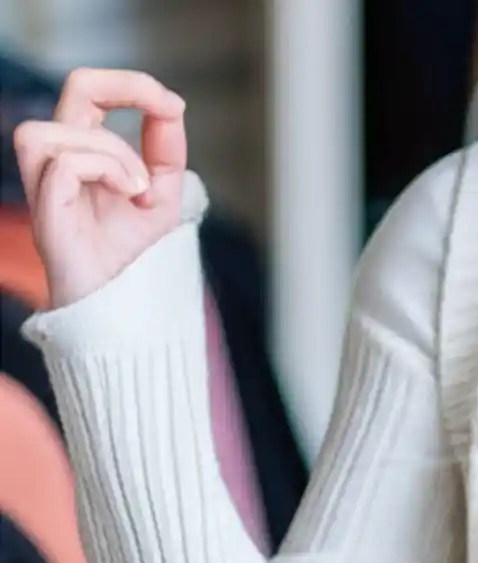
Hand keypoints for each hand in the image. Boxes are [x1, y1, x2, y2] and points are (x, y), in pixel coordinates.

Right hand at [12, 68, 187, 307]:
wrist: (124, 303)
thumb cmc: (131, 251)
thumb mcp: (162, 193)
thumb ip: (165, 150)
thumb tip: (171, 105)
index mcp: (85, 150)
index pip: (90, 90)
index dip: (131, 84)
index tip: (172, 106)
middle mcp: (60, 160)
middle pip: (76, 85)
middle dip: (127, 86)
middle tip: (164, 112)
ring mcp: (47, 185)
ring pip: (59, 128)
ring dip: (114, 151)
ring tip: (138, 189)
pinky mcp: (45, 211)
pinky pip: (63, 163)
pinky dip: (105, 170)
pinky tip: (130, 196)